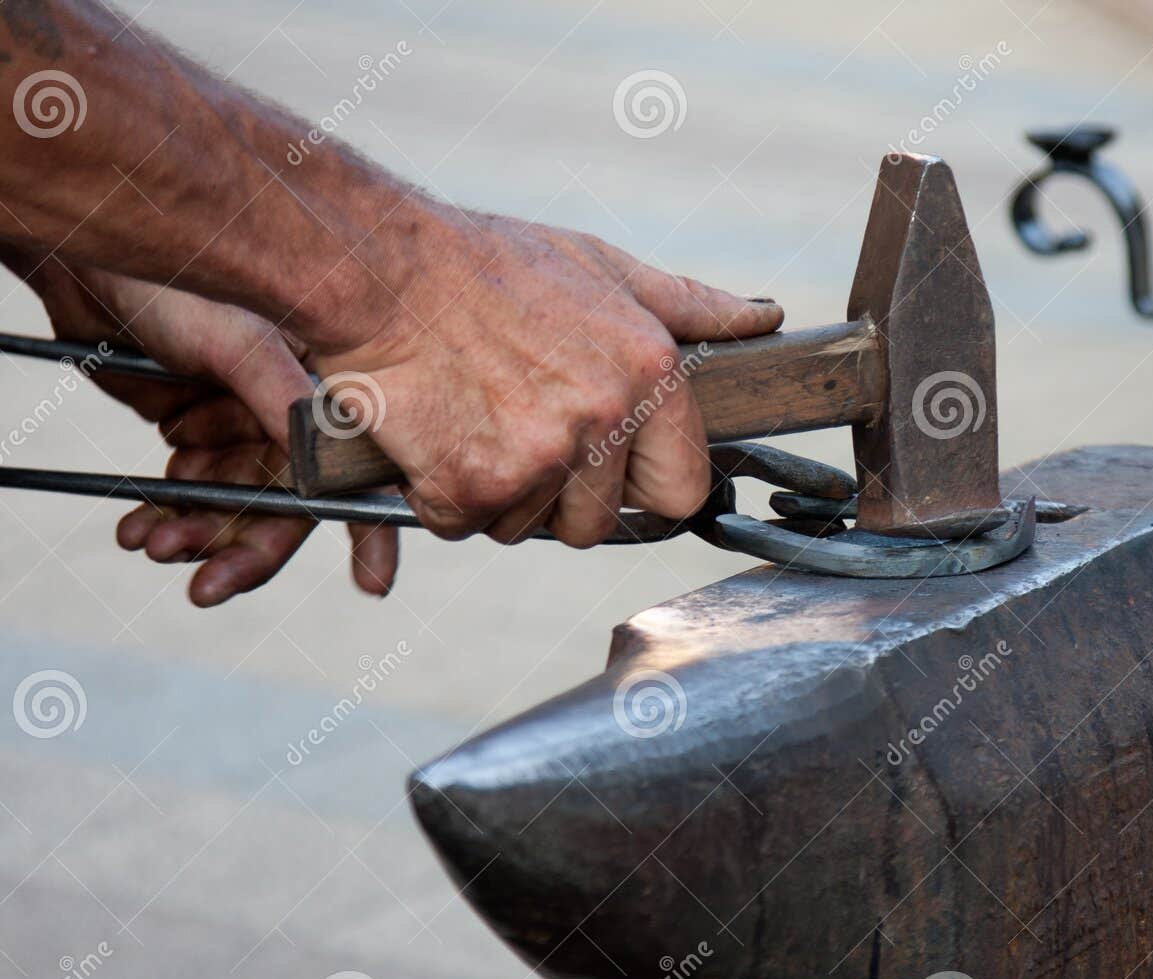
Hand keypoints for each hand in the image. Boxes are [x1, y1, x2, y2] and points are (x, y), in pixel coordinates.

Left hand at [3, 254, 397, 604]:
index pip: (362, 466)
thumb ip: (287, 401)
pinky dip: (164, 517)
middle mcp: (293, 412)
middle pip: (289, 505)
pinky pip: (190, 496)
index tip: (372, 583)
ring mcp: (244, 426)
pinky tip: (135, 528)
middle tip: (206, 587)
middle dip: (246, 550)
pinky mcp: (195, 435)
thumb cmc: (168, 282)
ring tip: (151, 543)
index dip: (371, 527)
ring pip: (235, 508)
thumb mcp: (238, 339)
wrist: (85, 266)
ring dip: (195, 534)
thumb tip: (328, 470)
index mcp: (326, 386)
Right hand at [308, 213, 783, 544]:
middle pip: (598, 525)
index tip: (607, 470)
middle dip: (559, 498)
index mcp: (651, 372)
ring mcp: (539, 456)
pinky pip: (464, 525)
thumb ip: (689, 306)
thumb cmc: (489, 264)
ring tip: (472, 415)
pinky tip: (433, 432)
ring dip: (496, 492)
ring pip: (527, 528)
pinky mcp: (471, 484)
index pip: (682, 491)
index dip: (641, 489)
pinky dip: (439, 494)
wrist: (376, 265)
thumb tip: (764, 318)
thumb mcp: (603, 267)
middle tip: (516, 430)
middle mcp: (605, 417)